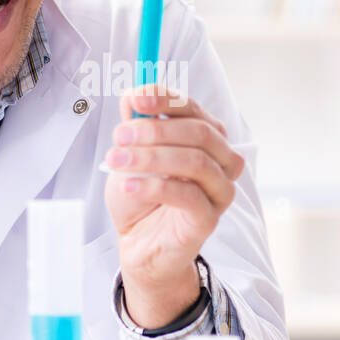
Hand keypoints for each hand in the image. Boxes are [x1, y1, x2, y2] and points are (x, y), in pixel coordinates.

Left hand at [103, 83, 244, 329]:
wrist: (140, 244)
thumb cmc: (142, 197)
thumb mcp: (131, 156)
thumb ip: (135, 126)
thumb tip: (133, 95)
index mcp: (207, 139)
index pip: (193, 109)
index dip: (166, 100)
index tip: (136, 98)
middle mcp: (222, 162)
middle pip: (200, 133)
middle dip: (155, 130)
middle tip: (119, 134)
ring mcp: (219, 191)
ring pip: (196, 162)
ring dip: (152, 157)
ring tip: (117, 160)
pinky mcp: (209, 219)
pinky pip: (188, 196)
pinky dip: (154, 186)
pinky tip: (128, 184)